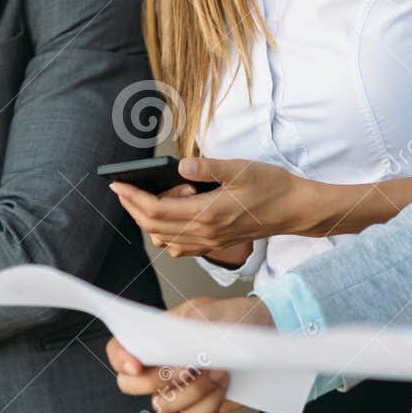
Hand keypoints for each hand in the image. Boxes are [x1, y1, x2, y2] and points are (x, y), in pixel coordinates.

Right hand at [105, 295, 273, 412]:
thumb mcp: (207, 310)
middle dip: (158, 379)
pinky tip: (224, 382)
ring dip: (191, 389)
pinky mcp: (198, 405)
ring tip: (217, 368)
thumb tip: (170, 349)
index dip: (120, 359)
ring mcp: (177, 389)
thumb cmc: (230, 317)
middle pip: (130, 385)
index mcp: (154, 338)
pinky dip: (208, 402)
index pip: (119, 351)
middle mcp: (160, 366)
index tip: (136, 365)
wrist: (263, 332)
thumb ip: (184, 326)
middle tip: (186, 367)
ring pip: (162, 405)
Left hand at [110, 157, 315, 257]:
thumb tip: (181, 165)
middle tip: (122, 189)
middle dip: (132, 208)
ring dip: (147, 221)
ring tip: (141, 199)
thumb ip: (209, 167)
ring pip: (164, 239)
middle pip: (154, 226)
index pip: (157, 210)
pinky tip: (167, 219)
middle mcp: (205, 233)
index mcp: (208, 213)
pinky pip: (180, 247)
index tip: (118, 184)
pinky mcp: (215, 244)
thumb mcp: (241, 168)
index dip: (133, 198)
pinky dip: (165, 235)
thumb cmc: (272, 187)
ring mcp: (210, 242)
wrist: (294, 210)